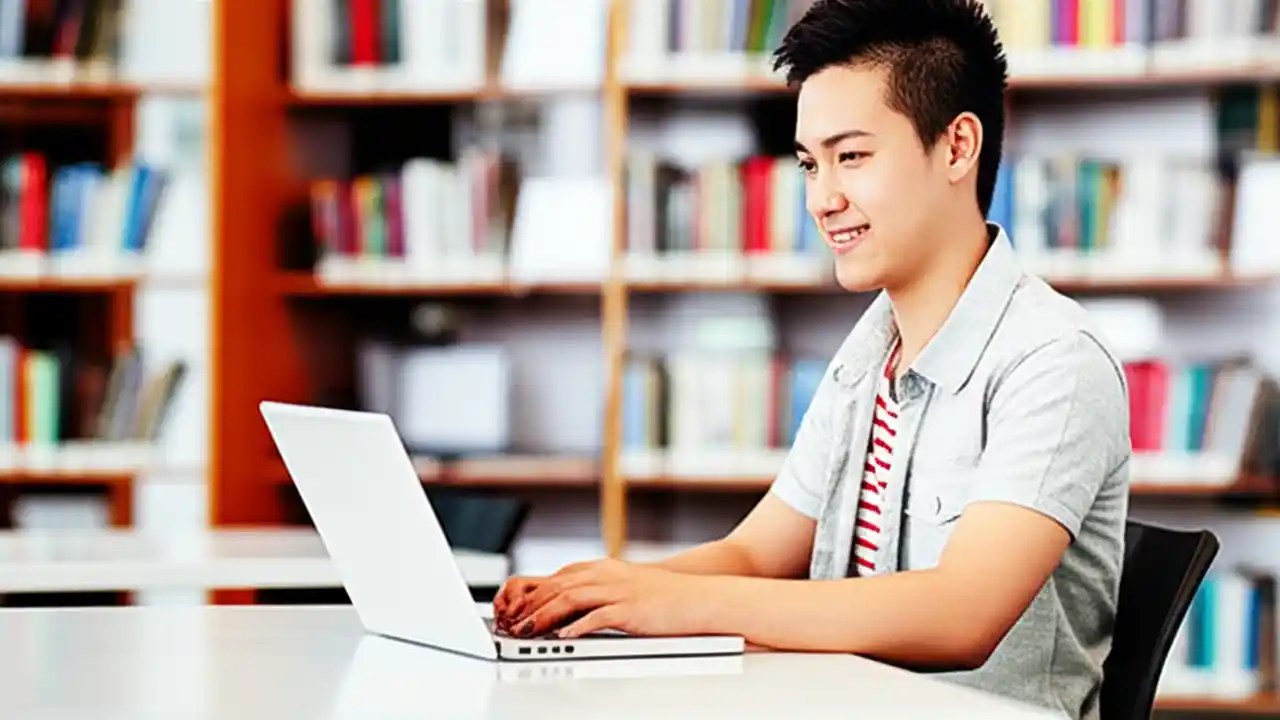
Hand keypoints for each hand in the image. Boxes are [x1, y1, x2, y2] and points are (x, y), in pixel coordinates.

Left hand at [500, 558, 715, 638]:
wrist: (699, 598)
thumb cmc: (664, 597)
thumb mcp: (626, 587)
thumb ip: (599, 592)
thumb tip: (572, 610)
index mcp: (603, 568)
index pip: (558, 577)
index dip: (533, 593)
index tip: (516, 610)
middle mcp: (607, 575)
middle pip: (558, 586)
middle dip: (530, 606)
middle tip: (511, 623)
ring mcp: (619, 590)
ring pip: (571, 598)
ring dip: (544, 616)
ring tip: (526, 631)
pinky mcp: (631, 609)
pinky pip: (598, 616)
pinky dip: (577, 626)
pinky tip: (564, 637)